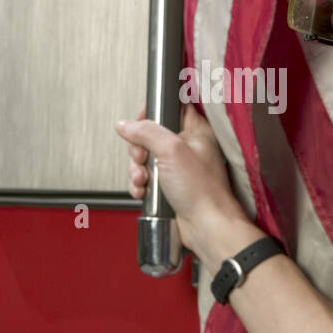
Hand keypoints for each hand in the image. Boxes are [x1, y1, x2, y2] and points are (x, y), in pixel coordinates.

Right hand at [115, 104, 255, 268]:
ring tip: (144, 179)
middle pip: (151, 135)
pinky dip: (140, 185)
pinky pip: (146, 179)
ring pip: (145, 159)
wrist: (205, 226)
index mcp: (196, 130)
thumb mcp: (171, 150)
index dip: (153, 112)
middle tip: (142, 157)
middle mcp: (187, 147)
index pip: (172, 107)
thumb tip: (126, 124)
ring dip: (137, 169)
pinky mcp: (169, 186)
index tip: (140, 120)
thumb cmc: (201, 190)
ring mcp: (178, 168)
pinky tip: (143, 191)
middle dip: (139, 148)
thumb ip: (146, 132)